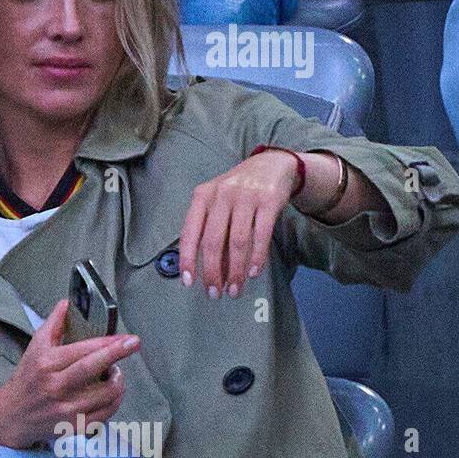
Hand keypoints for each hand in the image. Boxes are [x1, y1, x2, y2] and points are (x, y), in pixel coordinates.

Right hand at [0, 300, 139, 448]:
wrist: (12, 415)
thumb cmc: (27, 379)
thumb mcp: (35, 347)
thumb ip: (53, 325)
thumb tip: (66, 304)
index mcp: (47, 364)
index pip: (83, 350)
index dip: (108, 343)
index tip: (126, 338)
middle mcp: (56, 386)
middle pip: (94, 369)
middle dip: (117, 354)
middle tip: (134, 344)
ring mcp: (66, 409)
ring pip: (106, 393)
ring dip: (117, 380)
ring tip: (113, 372)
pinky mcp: (75, 426)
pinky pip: (107, 413)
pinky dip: (115, 400)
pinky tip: (111, 391)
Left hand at [178, 149, 298, 297]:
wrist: (271, 165)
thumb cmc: (237, 192)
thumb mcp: (218, 204)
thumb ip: (211, 231)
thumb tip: (209, 270)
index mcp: (202, 197)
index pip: (190, 233)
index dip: (187, 259)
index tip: (188, 282)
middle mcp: (221, 195)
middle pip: (213, 241)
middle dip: (212, 272)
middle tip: (215, 293)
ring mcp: (246, 196)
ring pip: (237, 242)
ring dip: (235, 270)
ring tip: (234, 289)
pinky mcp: (269, 200)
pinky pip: (261, 235)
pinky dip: (257, 257)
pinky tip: (253, 272)